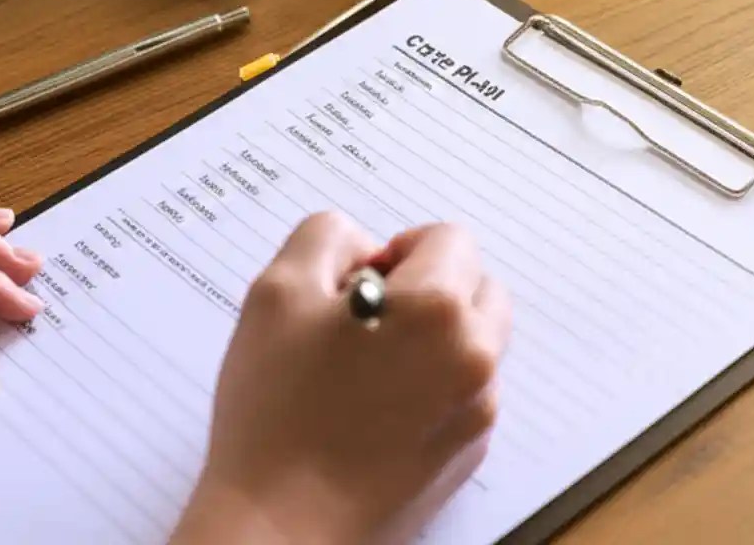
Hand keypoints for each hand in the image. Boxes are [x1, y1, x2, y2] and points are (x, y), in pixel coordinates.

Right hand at [174, 212, 511, 544]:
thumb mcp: (277, 293)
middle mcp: (475, 357)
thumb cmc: (275, 413)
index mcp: (438, 309)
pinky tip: (378, 410)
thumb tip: (366, 248)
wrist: (281, 524)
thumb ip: (327, 238)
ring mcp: (478, 409)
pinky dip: (435, 385)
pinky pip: (467, 392)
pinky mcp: (470, 451)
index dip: (401, 248)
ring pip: (476, 341)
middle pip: (478, 287)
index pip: (450, 239)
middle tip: (369, 320)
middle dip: (431, 288)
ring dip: (437, 336)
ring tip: (372, 367)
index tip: (364, 280)